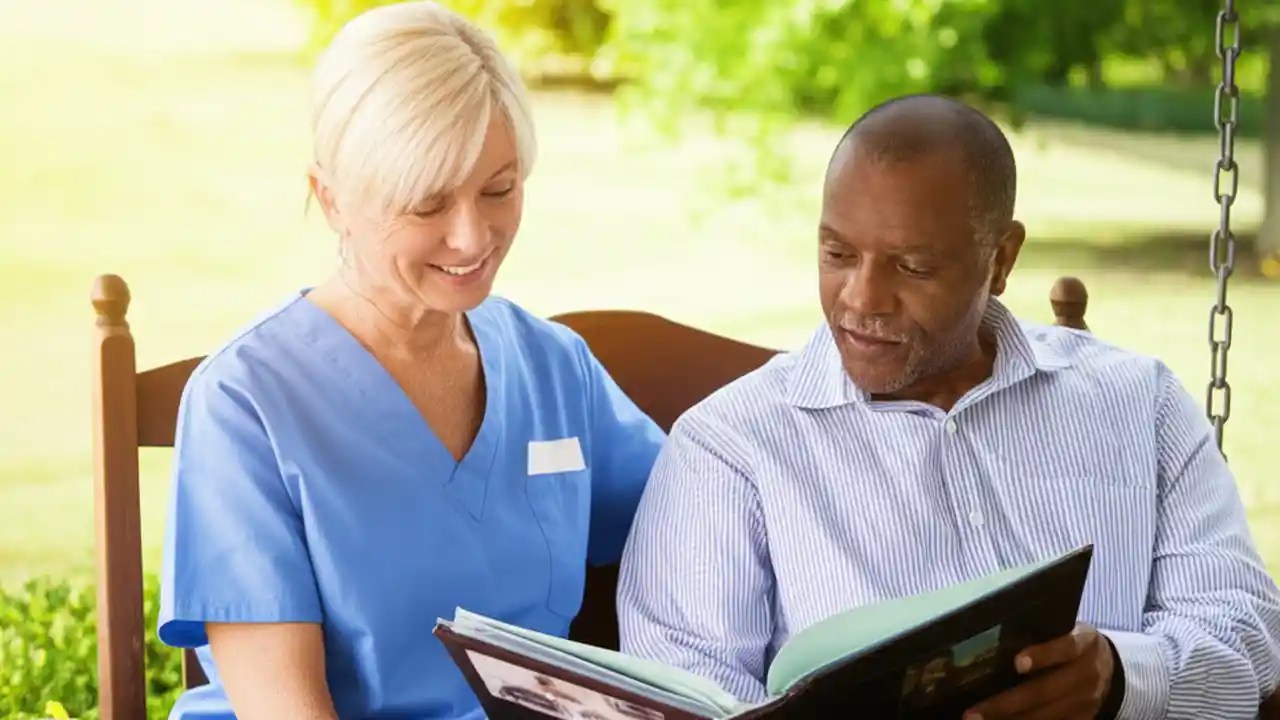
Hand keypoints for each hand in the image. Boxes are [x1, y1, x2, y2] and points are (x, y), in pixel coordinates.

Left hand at [963, 622, 1114, 719]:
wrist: (1109, 667)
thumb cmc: (1072, 642)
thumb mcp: (1067, 629)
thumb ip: (1043, 633)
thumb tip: (995, 634)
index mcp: (1084, 643)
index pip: (1065, 647)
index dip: (1043, 655)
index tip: (1017, 663)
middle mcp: (1087, 674)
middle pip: (1045, 690)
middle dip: (1006, 703)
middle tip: (973, 712)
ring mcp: (1086, 701)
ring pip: (1046, 715)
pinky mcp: (1084, 718)